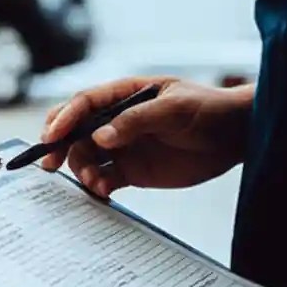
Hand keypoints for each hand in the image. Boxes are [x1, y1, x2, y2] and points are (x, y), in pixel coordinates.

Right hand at [41, 77, 253, 197]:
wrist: (235, 137)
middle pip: (75, 131)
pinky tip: (102, 191)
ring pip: (86, 157)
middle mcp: (116, 120)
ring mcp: (123, 146)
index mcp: (123, 95)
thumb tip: (100, 137)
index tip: (52, 136)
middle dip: (58, 146)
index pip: (84, 103)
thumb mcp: (173, 109)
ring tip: (96, 182)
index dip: (64, 118)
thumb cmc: (207, 109)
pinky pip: (105, 178)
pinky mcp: (132, 170)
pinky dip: (97, 185)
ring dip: (83, 170)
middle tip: (50, 164)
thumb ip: (135, 121)